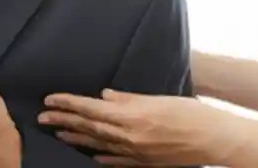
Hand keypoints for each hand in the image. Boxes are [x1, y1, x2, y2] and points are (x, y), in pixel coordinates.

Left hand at [39, 89, 245, 165]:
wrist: (214, 141)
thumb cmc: (192, 114)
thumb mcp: (160, 99)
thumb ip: (130, 99)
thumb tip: (105, 96)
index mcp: (132, 117)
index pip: (91, 109)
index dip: (69, 104)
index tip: (51, 99)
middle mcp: (129, 137)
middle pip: (89, 128)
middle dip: (64, 121)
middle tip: (43, 117)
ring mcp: (135, 154)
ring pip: (98, 146)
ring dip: (76, 139)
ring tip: (58, 134)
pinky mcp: (144, 163)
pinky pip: (116, 162)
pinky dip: (101, 157)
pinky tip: (91, 156)